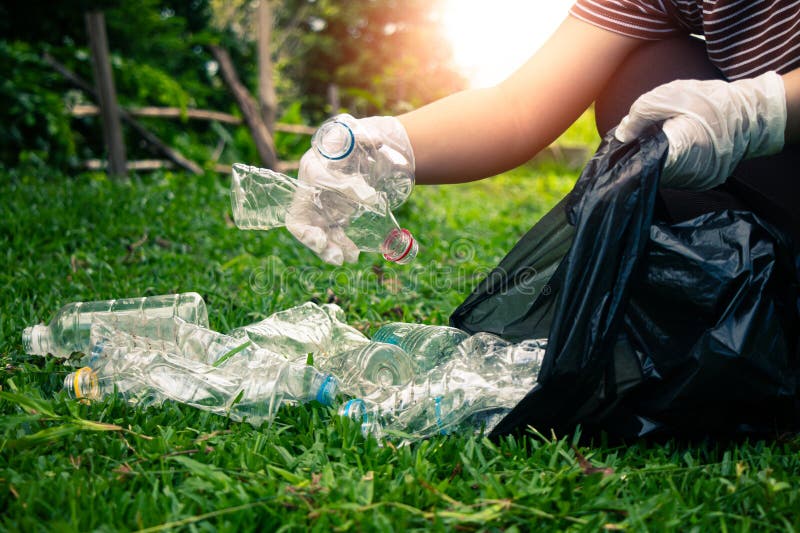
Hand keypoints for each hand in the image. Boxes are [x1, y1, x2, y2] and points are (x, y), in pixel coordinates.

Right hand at [286, 115, 414, 264]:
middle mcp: (309, 189)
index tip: (369, 198)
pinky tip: (353, 254)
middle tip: (322, 244)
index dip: (341, 190)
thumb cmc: (352, 143)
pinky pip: (330, 235)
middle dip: (311, 233)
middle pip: (302, 215)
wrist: (356, 154)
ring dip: (327, 247)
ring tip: (343, 258)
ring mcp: (318, 207)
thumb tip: (376, 141)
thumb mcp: (357, 136)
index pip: (317, 180)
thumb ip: (363, 137)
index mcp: (313, 165)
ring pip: (315, 231)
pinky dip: (341, 246)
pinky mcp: (330, 218)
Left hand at [615, 72, 786, 189]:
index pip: (640, 163)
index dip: (627, 154)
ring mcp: (694, 181)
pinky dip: (668, 163)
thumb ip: (640, 115)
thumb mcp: (669, 96)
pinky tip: (673, 146)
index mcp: (676, 150)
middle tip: (639, 138)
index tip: (620, 147)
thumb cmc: (710, 102)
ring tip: (658, 139)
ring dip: (653, 160)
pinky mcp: (702, 182)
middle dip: (639, 155)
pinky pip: (675, 176)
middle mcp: (685, 173)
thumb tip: (620, 134)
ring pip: (660, 175)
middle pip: (647, 171)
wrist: (752, 115)